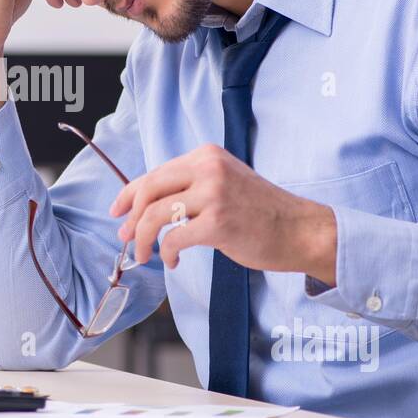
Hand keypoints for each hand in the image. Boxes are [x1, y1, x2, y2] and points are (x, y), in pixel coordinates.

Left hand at [108, 143, 337, 283]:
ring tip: (145, 255)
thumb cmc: (261, 212)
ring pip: (155, 215)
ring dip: (143, 239)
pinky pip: (174, 239)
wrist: (300, 229)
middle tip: (125, 237)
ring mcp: (213, 194)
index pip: (154, 173)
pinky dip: (167, 253)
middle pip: (148, 190)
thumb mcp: (224, 182)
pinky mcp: (217, 223)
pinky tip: (174, 262)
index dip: (129, 193)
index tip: (117, 211)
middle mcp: (207, 168)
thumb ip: (191, 185)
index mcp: (206, 155)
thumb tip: (147, 204)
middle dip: (130, 217)